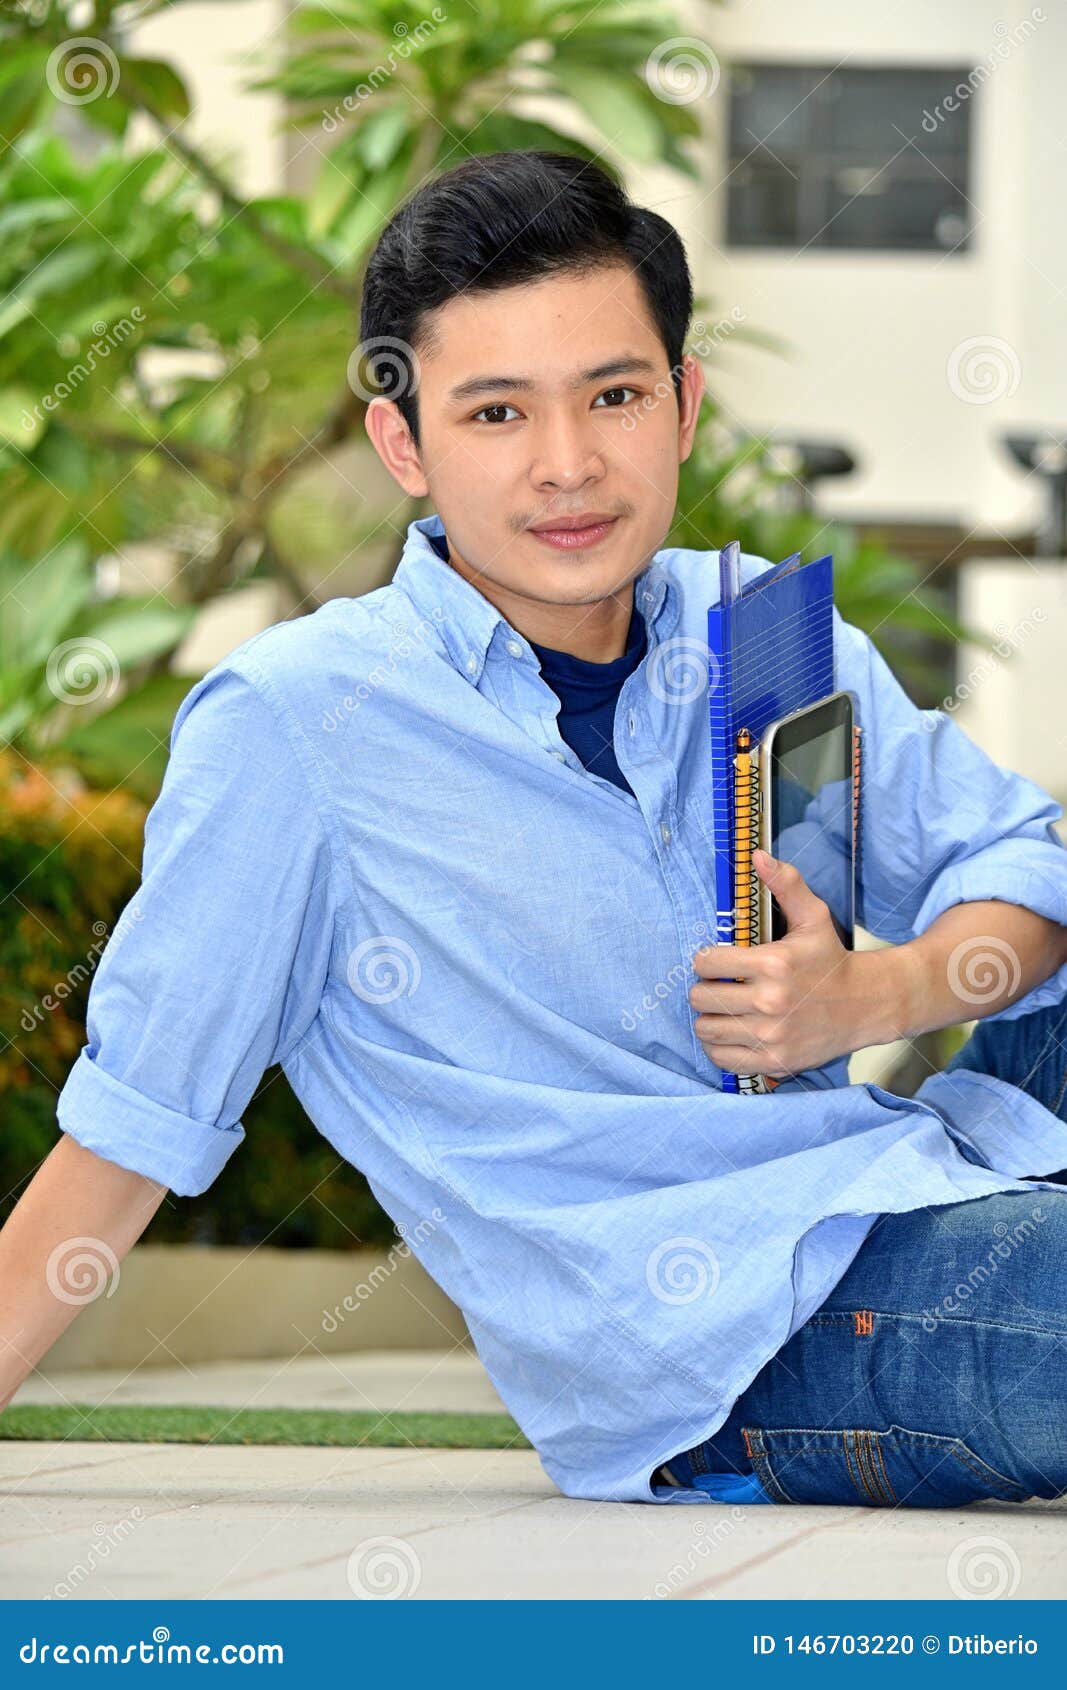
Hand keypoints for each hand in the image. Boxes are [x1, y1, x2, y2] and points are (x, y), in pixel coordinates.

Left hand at [689, 850, 876, 1075]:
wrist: (867, 1005)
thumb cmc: (832, 960)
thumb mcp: (814, 917)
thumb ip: (786, 884)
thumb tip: (757, 856)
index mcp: (773, 963)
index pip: (706, 963)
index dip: (705, 960)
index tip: (716, 962)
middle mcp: (769, 1001)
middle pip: (700, 997)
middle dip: (704, 989)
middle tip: (720, 986)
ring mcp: (771, 1035)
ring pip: (706, 1029)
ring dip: (710, 1018)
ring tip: (725, 1010)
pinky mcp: (774, 1061)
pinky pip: (722, 1058)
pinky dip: (720, 1046)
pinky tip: (732, 1032)